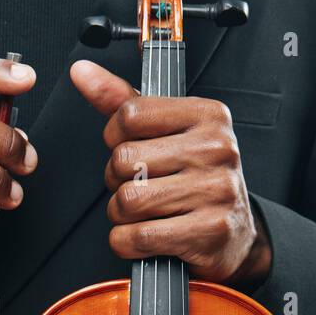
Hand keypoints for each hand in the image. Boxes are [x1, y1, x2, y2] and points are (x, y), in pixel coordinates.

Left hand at [70, 59, 270, 287]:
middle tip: (138, 188)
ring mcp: (216, 190)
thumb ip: (120, 100)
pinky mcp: (209, 230)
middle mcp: (217, 148)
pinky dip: (128, 242)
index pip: (130, 115)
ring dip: (122, 215)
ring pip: (128, 200)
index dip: (115, 138)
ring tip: (143, 214)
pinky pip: (140, 236)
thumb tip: (81, 72)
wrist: (234, 232)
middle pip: (124, 159)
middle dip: (117, 182)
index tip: (130, 150)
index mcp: (207, 115)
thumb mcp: (164, 132)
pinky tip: (146, 237)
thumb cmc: (193, 178)